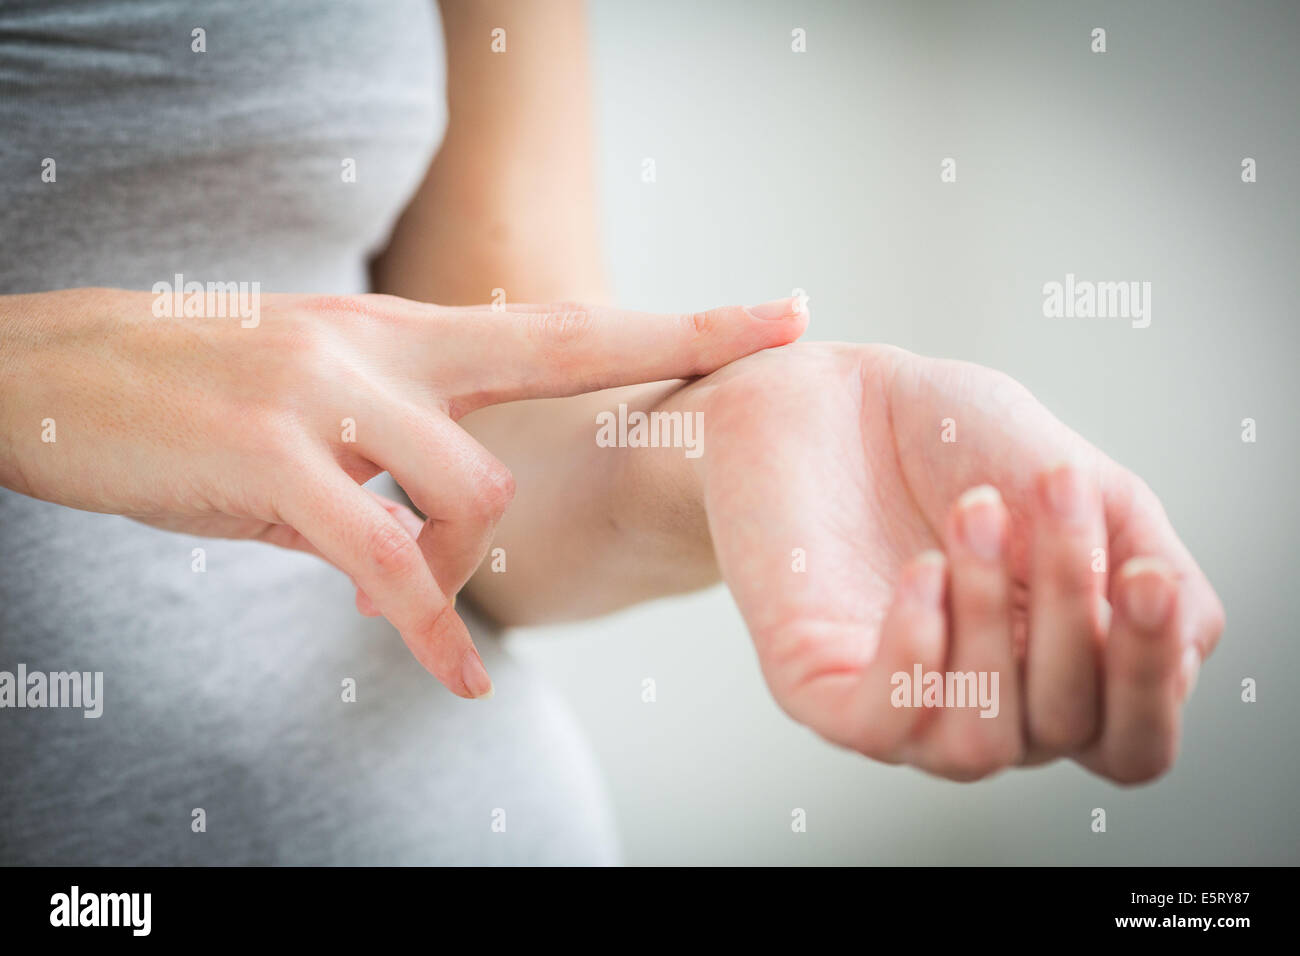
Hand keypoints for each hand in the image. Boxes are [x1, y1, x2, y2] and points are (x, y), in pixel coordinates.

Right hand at [0, 287, 805, 695]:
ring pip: (475, 489)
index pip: (561, 320)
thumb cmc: (194, 397)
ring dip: (464, 562)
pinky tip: (458, 674)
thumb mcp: (313, 400)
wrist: (49, 374)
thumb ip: (391, 447)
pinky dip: (430, 627)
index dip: (671, 317)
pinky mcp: (273, 461)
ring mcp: (329, 395)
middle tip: (775, 343)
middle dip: (678, 340)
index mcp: (399, 334)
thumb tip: (435, 534)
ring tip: (403, 590)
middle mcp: (381, 348)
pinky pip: (388, 562)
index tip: (767, 312)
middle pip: (561, 346)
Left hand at [664, 342, 1222, 782]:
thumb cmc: (955, 439)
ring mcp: (901, 703)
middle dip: (1070, 608)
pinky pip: (881, 728)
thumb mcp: (1083, 487)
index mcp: (1057, 669)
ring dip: (990, 622)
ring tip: (974, 513)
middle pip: (1065, 728)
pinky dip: (915, 656)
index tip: (1146, 576)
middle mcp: (985, 702)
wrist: (833, 393)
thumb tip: (1182, 651)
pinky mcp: (821, 688)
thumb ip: (1145, 566)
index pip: (1130, 740)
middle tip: (1046, 492)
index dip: (1153, 677)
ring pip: (981, 744)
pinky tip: (920, 572)